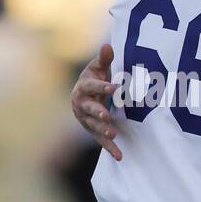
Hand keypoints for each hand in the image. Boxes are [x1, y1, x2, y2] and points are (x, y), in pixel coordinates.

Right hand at [71, 44, 121, 160]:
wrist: (84, 94)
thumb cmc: (94, 78)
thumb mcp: (99, 67)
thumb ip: (104, 59)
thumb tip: (107, 45)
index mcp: (82, 87)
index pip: (91, 87)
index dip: (101, 87)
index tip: (113, 87)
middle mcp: (81, 104)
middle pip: (88, 109)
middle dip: (97, 112)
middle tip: (106, 115)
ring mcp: (85, 119)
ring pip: (93, 126)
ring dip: (102, 130)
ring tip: (113, 134)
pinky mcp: (92, 130)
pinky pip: (100, 140)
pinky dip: (109, 148)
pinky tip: (119, 156)